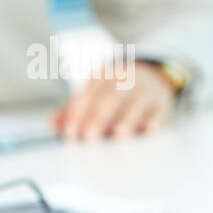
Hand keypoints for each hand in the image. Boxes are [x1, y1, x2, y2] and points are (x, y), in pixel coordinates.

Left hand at [51, 62, 175, 140]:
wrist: (153, 75)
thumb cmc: (115, 91)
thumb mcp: (92, 92)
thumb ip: (71, 109)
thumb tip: (51, 122)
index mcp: (101, 77)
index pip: (86, 96)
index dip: (77, 115)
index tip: (69, 132)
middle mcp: (123, 81)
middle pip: (109, 99)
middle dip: (98, 118)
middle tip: (89, 137)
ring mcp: (144, 91)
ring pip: (134, 104)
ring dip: (126, 120)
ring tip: (119, 135)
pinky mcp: (161, 102)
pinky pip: (158, 111)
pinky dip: (154, 121)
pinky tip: (148, 132)